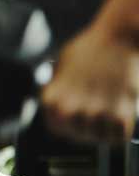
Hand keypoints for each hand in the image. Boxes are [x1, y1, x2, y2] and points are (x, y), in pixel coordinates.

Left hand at [41, 21, 138, 144]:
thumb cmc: (91, 47)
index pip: (57, 128)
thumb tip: (57, 106)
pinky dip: (122, 130)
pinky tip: (123, 114)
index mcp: (52, 100)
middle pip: (78, 136)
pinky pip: (118, 136)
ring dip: (106, 129)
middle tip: (99, 112)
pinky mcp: (120, 113)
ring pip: (99, 138)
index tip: (78, 117)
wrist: (120, 36)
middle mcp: (70, 110)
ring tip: (111, 110)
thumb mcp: (60, 67)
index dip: (69, 124)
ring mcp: (94, 113)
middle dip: (88, 127)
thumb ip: (57, 90)